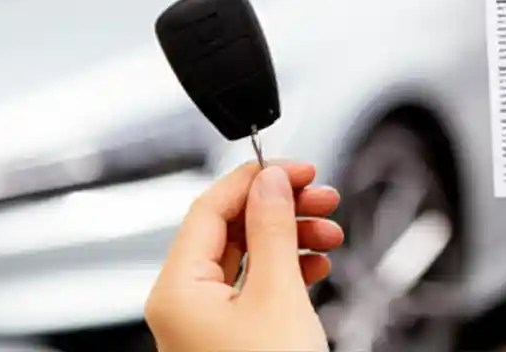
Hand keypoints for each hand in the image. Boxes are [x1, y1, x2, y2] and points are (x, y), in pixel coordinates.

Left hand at [146, 161, 341, 351]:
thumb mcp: (277, 295)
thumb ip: (272, 231)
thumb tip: (270, 183)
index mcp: (177, 290)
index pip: (210, 207)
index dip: (256, 180)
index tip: (295, 169)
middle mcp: (183, 304)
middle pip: (230, 229)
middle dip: (282, 209)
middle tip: (320, 197)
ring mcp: (204, 322)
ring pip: (247, 257)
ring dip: (290, 238)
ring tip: (327, 233)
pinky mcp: (229, 336)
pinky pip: (254, 287)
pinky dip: (285, 271)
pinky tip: (314, 264)